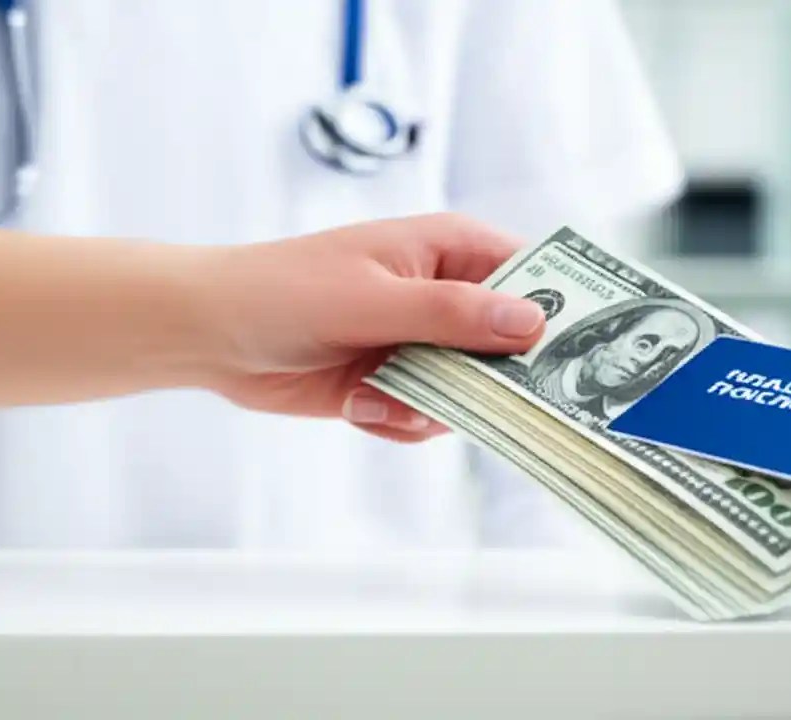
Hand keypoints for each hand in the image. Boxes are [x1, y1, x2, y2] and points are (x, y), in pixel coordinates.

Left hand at [200, 213, 545, 441]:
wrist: (210, 335)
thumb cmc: (285, 291)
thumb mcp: (375, 299)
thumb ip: (454, 314)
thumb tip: (533, 322)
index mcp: (452, 250)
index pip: (534, 275)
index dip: (563, 310)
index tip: (580, 353)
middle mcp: (448, 296)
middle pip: (512, 346)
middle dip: (490, 379)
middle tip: (468, 395)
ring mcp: (424, 343)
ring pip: (473, 392)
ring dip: (431, 404)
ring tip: (379, 392)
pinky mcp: (398, 383)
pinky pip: (431, 418)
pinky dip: (397, 419)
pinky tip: (358, 402)